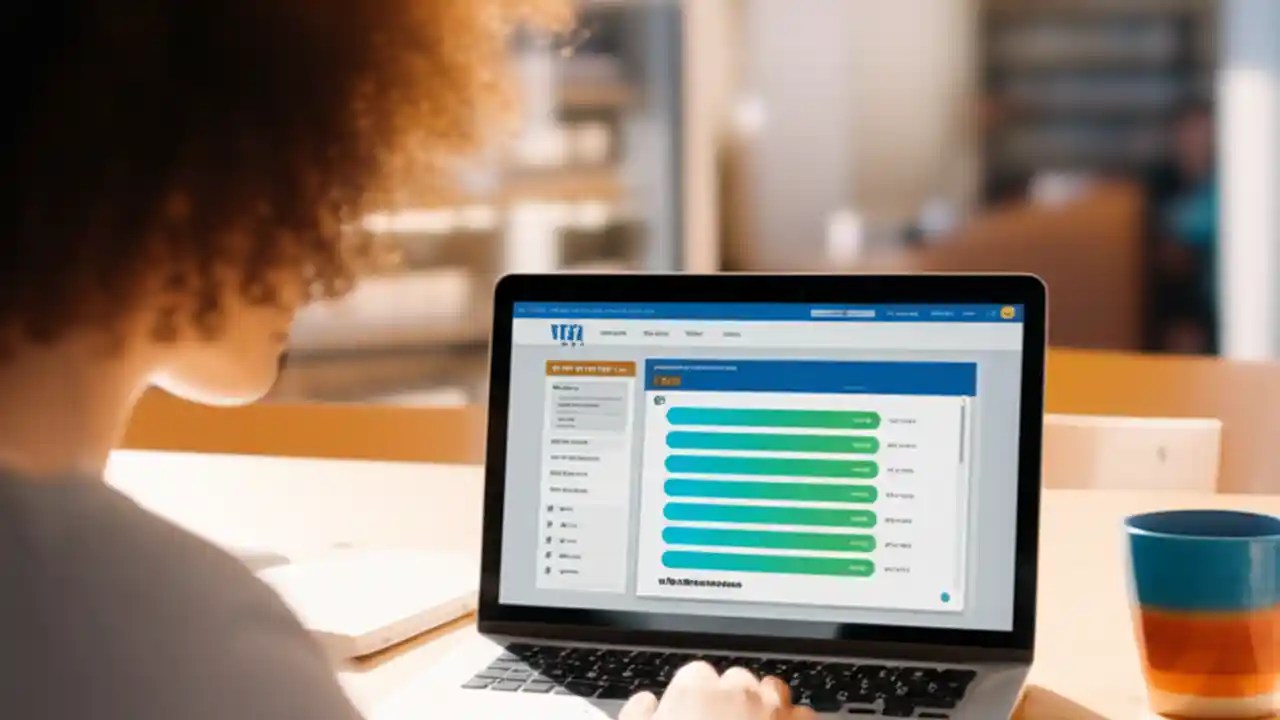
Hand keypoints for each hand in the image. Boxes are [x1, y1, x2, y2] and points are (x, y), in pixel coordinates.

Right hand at [619, 661, 816, 719]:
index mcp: (695, 691)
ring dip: (764, 707)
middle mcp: (737, 692)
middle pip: (734, 681)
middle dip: (729, 702)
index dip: (690, 699)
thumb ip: (639, 714)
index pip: (693, 676)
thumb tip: (645, 703)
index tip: (690, 716)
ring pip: (772, 692)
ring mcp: (774, 709)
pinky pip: (802, 715)